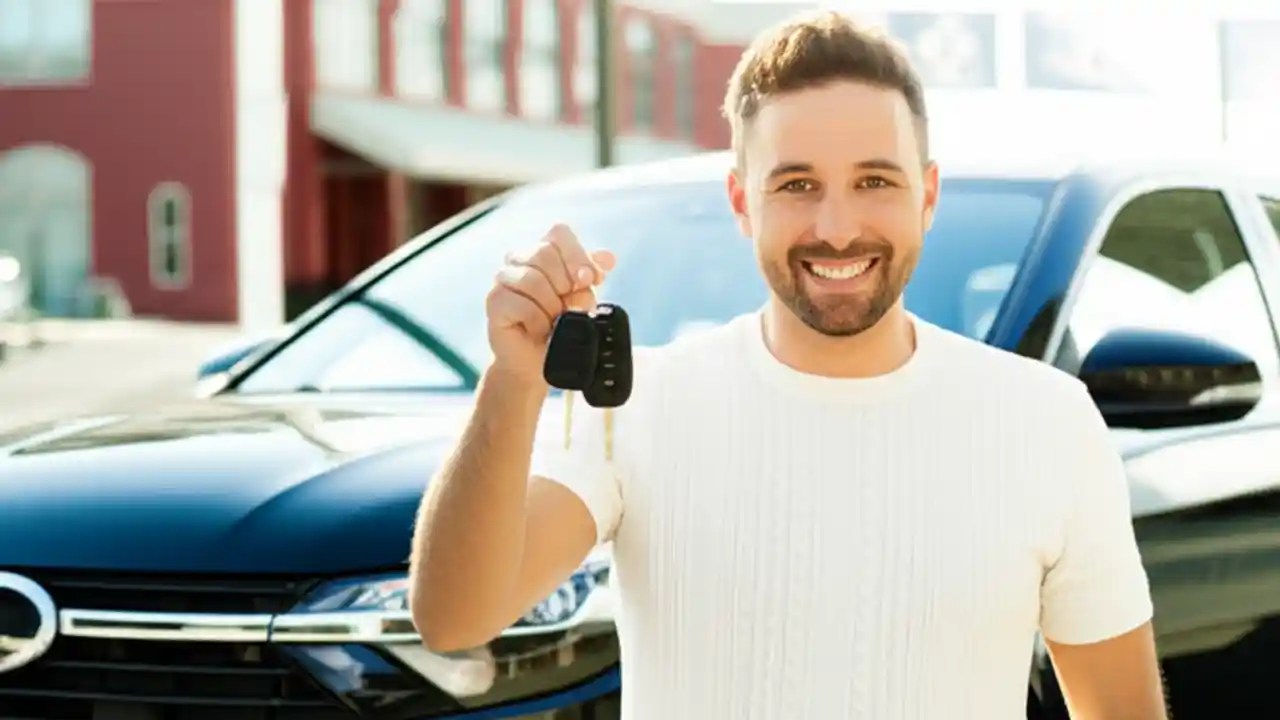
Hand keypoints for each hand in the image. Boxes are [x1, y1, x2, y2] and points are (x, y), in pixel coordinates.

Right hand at [486, 224, 615, 384]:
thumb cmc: (561, 328)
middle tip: (569, 308)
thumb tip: (607, 257)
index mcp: (545, 251)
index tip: (590, 280)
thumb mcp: (583, 300)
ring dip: (551, 306)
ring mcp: (504, 279)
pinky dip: (538, 320)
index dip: (577, 255)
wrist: (539, 362)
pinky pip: (520, 303)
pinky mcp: (495, 301)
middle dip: (565, 284)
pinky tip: (541, 329)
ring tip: (554, 322)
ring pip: (532, 279)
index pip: (559, 233)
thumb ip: (591, 276)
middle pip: (544, 252)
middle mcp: (520, 259)